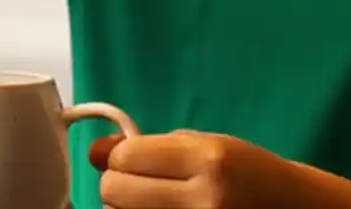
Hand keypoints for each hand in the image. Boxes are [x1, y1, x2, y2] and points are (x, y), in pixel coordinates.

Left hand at [90, 130, 305, 208]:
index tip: (136, 161)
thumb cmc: (255, 177)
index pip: (126, 157)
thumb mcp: (213, 147)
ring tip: (158, 205)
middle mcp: (203, 200)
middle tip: (144, 188)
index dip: (123, 158)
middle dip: (120, 186)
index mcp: (210, 159)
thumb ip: (155, 148)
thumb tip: (95, 151)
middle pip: (114, 192)